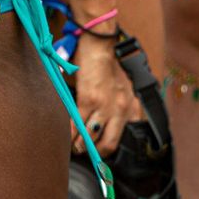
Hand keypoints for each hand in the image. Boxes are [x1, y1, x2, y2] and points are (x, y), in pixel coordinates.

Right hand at [71, 30, 139, 155]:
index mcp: (131, 107)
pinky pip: (77, 123)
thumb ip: (121, 104)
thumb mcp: (124, 86)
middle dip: (95, 153)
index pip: (125, 137)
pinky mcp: (88, 99)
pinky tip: (66, 135)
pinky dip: (70, 132)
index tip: (101, 154)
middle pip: (108, 143)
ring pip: (90, 137)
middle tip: (85, 153)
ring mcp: (105, 106)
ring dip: (80, 145)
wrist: (100, 44)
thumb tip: (107, 121)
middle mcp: (121, 110)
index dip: (111, 148)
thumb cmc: (110, 61)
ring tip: (73, 146)